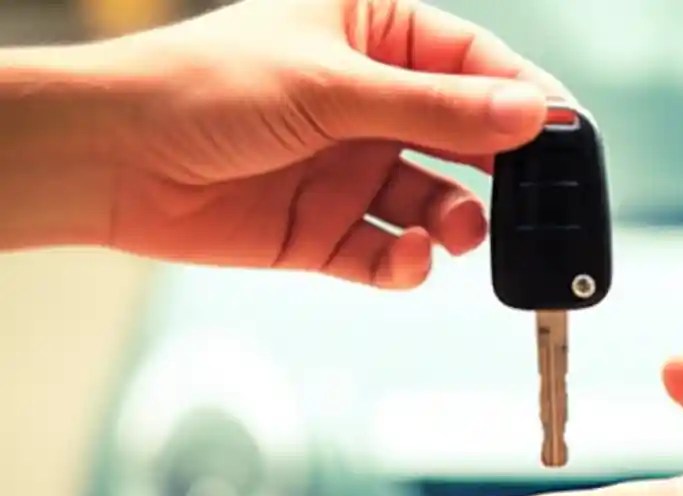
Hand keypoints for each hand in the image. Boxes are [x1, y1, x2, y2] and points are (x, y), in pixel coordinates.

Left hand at [9, 0, 565, 287]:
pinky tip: (407, 259)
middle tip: (535, 202)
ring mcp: (353, 169)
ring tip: (461, 234)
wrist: (109, 160)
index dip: (522, 98)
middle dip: (502, 173)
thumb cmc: (203, 88)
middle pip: (466, 139)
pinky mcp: (329, 230)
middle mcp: (372, 104)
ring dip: (458, 223)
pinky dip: (407, 263)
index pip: (474, 63)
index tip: (564, 136)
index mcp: (375, 36)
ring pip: (437, 203)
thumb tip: (530, 113)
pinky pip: (391, 253)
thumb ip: (437, 108)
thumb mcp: (333, 86)